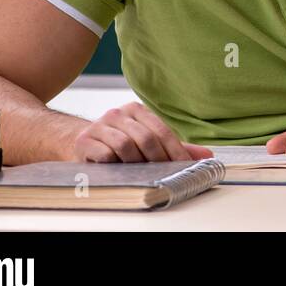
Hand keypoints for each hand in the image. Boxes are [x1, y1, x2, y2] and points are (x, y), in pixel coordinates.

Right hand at [72, 101, 214, 162]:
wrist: (79, 144)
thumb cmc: (118, 144)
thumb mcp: (146, 141)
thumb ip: (174, 147)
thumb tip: (206, 156)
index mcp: (137, 110)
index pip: (162, 130)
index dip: (175, 150)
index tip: (184, 166)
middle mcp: (118, 114)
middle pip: (146, 138)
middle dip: (158, 159)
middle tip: (164, 174)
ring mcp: (99, 126)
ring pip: (126, 145)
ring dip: (136, 162)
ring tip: (140, 172)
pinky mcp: (84, 141)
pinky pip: (105, 154)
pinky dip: (115, 164)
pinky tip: (117, 169)